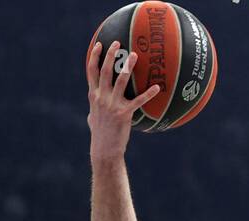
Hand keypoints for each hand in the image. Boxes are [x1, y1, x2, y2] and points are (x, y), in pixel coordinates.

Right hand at [86, 40, 161, 162]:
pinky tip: (157, 88)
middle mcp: (101, 97)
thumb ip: (94, 108)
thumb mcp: (93, 118)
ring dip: (127, 66)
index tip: (100, 44)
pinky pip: (139, 101)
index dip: (95, 57)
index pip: (92, 71)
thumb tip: (93, 108)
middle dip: (110, 55)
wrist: (104, 150)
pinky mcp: (124, 114)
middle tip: (118, 43)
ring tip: (134, 55)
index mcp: (94, 96)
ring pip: (120, 80)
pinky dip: (148, 94)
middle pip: (104, 70)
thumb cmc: (100, 134)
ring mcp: (112, 105)